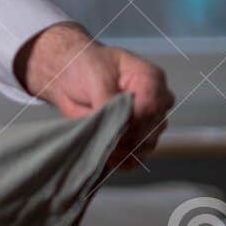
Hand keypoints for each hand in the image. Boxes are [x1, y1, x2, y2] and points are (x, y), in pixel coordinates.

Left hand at [14, 21, 174, 170]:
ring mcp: (148, 123)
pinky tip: (102, 151)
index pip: (150, 107)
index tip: (106, 119)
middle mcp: (156, 103)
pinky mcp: (136, 139)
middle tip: (96, 130)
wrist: (69, 75)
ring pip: (143, 147)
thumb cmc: (84, 66)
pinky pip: (134, 158)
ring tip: (96, 137)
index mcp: (151, 79)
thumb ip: (107, 100)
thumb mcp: (94, 75)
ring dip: (119, 148)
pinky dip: (118, 159)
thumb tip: (113, 126)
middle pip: (149, 130)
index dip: (129, 118)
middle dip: (121, 135)